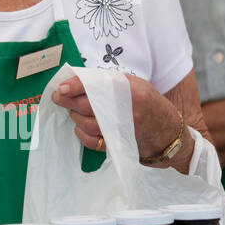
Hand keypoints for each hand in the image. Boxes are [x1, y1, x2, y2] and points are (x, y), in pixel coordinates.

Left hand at [51, 73, 182, 160]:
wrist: (166, 132)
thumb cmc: (148, 103)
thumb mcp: (135, 84)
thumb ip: (110, 81)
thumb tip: (78, 80)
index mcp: (130, 91)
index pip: (96, 86)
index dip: (74, 87)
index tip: (61, 88)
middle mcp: (124, 111)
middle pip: (86, 105)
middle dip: (67, 101)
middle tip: (58, 97)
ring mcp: (119, 130)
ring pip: (85, 123)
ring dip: (73, 115)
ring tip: (72, 109)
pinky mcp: (115, 145)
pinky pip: (90, 140)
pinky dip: (80, 133)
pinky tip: (80, 126)